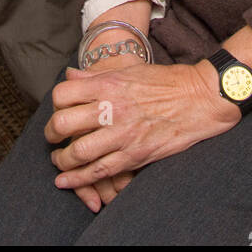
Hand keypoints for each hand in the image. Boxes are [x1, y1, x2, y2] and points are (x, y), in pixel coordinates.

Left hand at [44, 61, 237, 192]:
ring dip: (61, 160)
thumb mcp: (129, 70)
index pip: (63, 94)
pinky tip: (66, 182)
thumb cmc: (166, 81)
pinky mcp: (134, 155)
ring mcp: (122, 133)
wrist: (200, 97)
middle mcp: (111, 108)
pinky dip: (77, 179)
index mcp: (108, 84)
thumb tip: (70, 76)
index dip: (55, 104)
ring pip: (77, 152)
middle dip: (52, 134)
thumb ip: (97, 75)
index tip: (58, 111)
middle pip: (63, 123)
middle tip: (54, 138)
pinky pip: (98, 171)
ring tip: (60, 161)